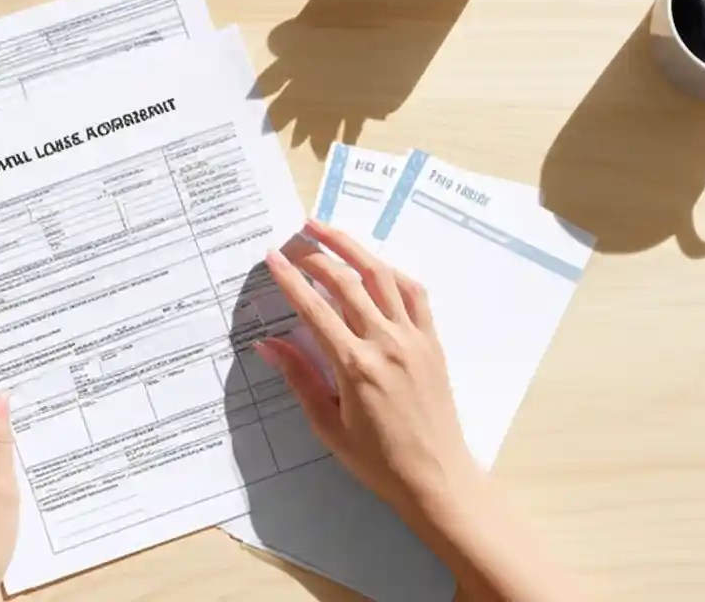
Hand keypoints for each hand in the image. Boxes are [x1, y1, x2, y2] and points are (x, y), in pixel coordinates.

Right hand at [255, 220, 478, 525]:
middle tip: (293, 239)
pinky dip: (391, 271)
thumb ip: (300, 378)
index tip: (272, 257)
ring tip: (326, 229)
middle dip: (316, 254)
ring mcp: (413, 338)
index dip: (289, 279)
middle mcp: (385, 343)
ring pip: (381, 276)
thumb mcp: (328, 425)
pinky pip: (413, 293)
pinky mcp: (432, 340)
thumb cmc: (377, 460)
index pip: (314, 309)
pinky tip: (373, 263)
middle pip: (346, 282)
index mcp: (354, 366)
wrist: (436, 475)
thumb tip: (268, 344)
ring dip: (352, 247)